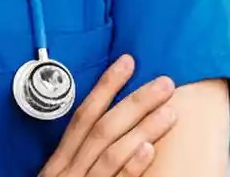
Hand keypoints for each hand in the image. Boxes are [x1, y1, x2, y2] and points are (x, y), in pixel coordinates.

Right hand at [38, 55, 177, 176]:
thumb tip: (110, 132)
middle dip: (133, 102)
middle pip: (102, 129)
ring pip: (112, 152)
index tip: (127, 62)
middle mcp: (68, 171)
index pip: (83, 116)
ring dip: (142, 129)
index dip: (105, 86)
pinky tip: (149, 149)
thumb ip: (81, 159)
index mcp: (60, 162)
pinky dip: (132, 166)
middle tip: (164, 83)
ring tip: (169, 111)